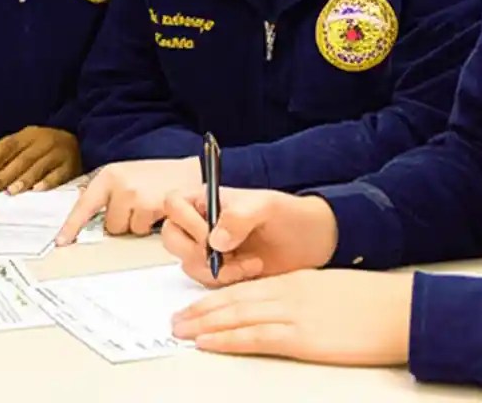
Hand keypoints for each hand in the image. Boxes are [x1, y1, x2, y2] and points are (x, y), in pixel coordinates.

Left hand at [0, 126, 80, 194]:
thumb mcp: (23, 144)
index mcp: (29, 134)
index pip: (10, 144)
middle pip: (23, 158)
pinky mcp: (71, 167)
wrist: (79, 144)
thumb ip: (1, 152)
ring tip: (10, 191)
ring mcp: (59, 153)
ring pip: (39, 167)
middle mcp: (45, 141)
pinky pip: (58, 175)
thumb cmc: (42, 149)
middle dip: (5, 174)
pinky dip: (47, 183)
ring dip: (24, 180)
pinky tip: (37, 190)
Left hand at [55, 157, 200, 245]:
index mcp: (108, 176)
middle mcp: (119, 185)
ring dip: (138, 223)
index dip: (71, 226)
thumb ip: (106, 192)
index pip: (84, 205)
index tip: (61, 241)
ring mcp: (135, 196)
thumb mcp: (126, 176)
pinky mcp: (151, 207)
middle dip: (123, 221)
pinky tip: (159, 209)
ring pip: (127, 230)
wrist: (189, 173)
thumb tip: (84, 208)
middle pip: (109, 225)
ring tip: (150, 206)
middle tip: (138, 206)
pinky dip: (152, 224)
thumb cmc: (156, 177)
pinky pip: (143, 230)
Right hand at [161, 188, 338, 287]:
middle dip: (198, 252)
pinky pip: (204, 281)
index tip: (211, 235)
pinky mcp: (217, 271)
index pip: (173, 205)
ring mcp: (206, 248)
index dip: (187, 222)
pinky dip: (225, 281)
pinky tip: (250, 270)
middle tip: (226, 255)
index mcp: (204, 199)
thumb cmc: (288, 214)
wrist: (309, 242)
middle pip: (172, 238)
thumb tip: (215, 239)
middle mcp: (199, 222)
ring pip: (187, 263)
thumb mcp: (266, 207)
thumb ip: (239, 216)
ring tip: (249, 263)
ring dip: (217, 270)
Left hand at [172, 269, 412, 365]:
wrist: (402, 310)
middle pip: (232, 300)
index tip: (195, 304)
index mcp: (295, 280)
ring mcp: (293, 314)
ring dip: (204, 325)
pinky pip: (254, 337)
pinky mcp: (302, 337)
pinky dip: (227, 339)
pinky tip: (207, 342)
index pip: (244, 287)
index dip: (215, 297)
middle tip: (176, 319)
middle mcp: (287, 293)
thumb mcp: (332, 290)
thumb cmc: (375, 303)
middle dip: (200, 310)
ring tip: (180, 331)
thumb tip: (284, 310)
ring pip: (236, 316)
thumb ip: (304, 297)